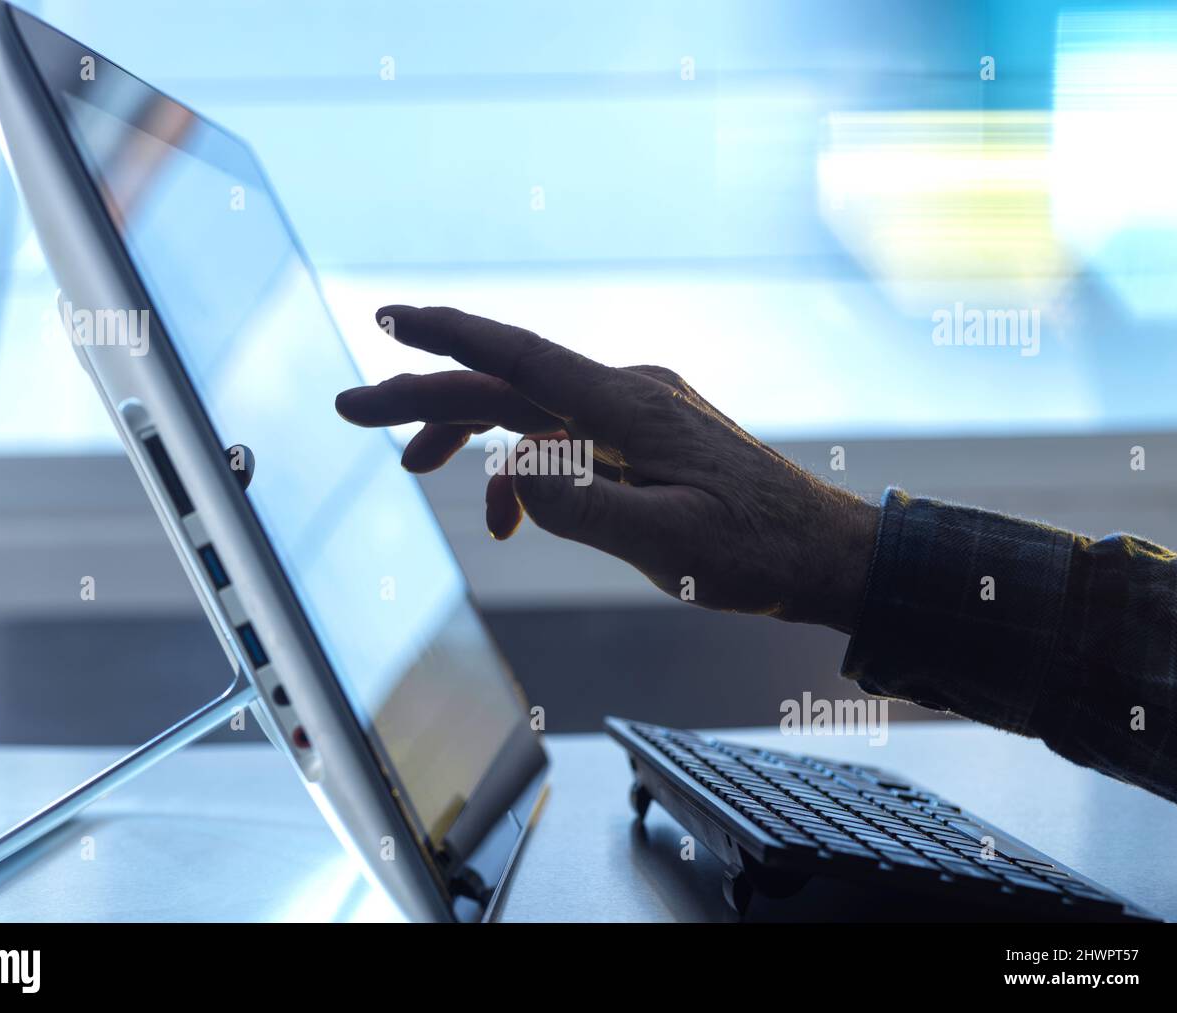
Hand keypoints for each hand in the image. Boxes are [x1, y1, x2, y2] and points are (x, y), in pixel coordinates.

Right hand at [335, 306, 879, 633]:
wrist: (825, 553)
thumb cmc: (757, 554)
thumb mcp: (671, 544)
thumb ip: (585, 505)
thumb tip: (509, 468)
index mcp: (630, 408)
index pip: (520, 357)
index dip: (447, 334)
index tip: (388, 318)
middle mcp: (628, 393)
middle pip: (507, 382)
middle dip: (425, 397)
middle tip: (350, 409)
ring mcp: (637, 410)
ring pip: (529, 408)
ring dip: (468, 434)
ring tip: (413, 469)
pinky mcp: (645, 433)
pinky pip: (564, 437)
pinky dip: (523, 468)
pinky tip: (509, 516)